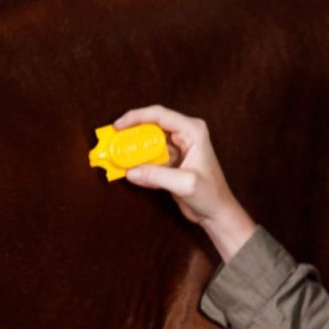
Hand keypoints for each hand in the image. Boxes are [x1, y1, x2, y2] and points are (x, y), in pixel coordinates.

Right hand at [112, 104, 257, 260]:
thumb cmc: (210, 195)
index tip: (117, 126)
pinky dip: (137, 163)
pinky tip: (127, 171)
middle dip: (130, 133)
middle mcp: (184, 134)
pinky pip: (149, 157)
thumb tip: (130, 171)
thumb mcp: (185, 184)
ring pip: (148, 141)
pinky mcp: (170, 161)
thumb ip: (157, 175)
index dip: (136, 117)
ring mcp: (177, 148)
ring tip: (115, 156)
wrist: (217, 213)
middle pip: (151, 125)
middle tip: (111, 142)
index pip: (160, 115)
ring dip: (131, 149)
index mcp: (192, 131)